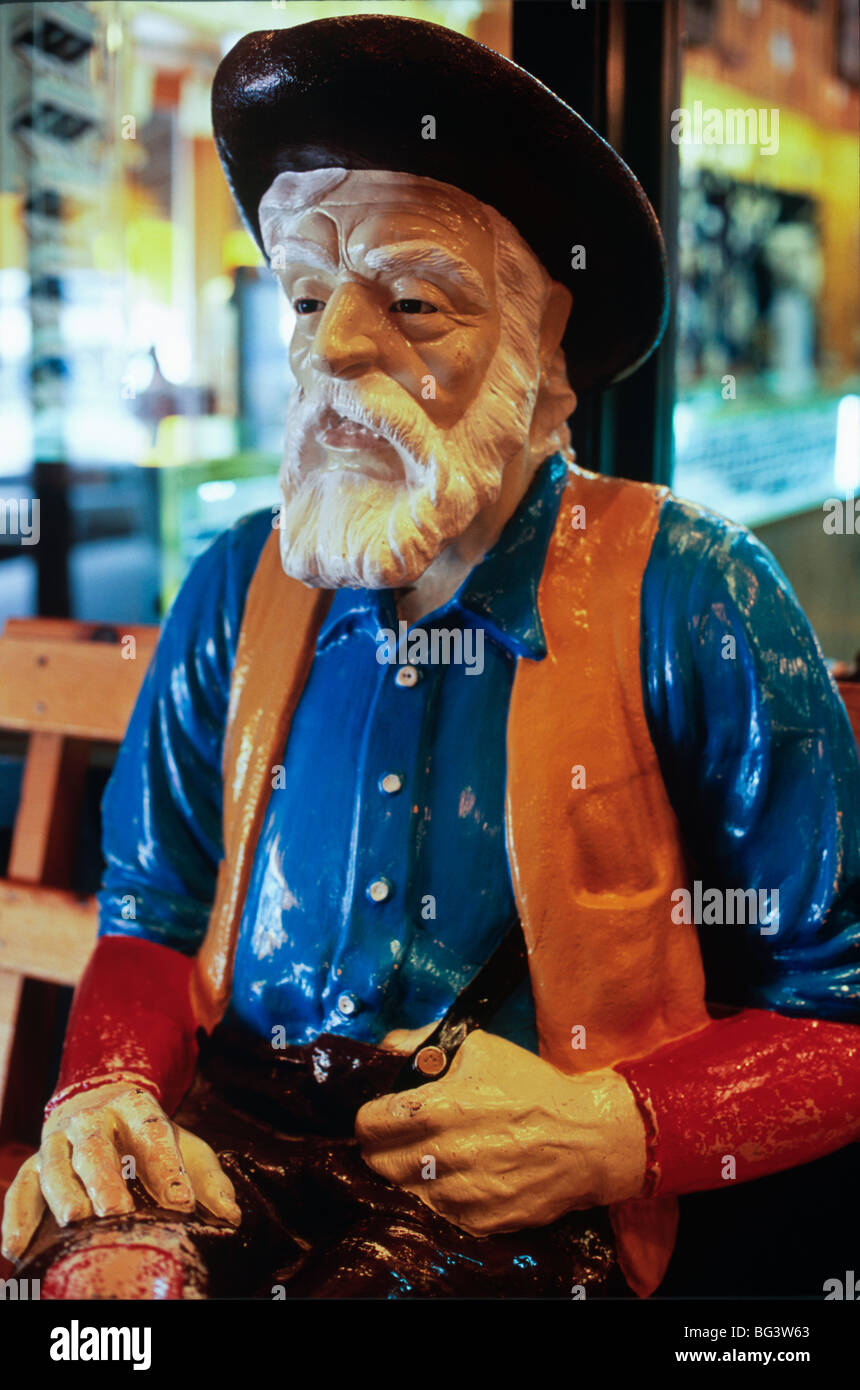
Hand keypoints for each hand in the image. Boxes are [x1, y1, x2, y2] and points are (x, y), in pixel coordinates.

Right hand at [1, 1079, 240, 1261]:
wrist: (100, 1105)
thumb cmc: (149, 1139)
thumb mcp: (185, 1148)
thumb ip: (207, 1181)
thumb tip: (230, 1217)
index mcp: (136, 1110)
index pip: (153, 1134)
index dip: (166, 1167)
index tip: (182, 1203)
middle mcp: (91, 1121)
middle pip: (96, 1147)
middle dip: (106, 1179)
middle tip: (117, 1211)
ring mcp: (58, 1142)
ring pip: (55, 1166)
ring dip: (63, 1194)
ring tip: (75, 1220)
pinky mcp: (34, 1165)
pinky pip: (20, 1190)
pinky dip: (16, 1218)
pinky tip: (17, 1248)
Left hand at [357, 1028, 646, 1235]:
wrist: (587, 1138)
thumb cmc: (532, 1087)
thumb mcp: (480, 1046)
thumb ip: (423, 1042)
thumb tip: (386, 1048)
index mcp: (436, 1109)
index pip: (367, 1126)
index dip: (369, 1117)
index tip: (381, 1115)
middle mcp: (442, 1157)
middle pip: (377, 1163)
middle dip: (383, 1147)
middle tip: (403, 1136)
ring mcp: (459, 1196)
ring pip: (404, 1191)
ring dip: (410, 1174)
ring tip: (433, 1156)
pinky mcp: (478, 1222)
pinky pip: (438, 1213)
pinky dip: (440, 1197)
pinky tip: (460, 1177)